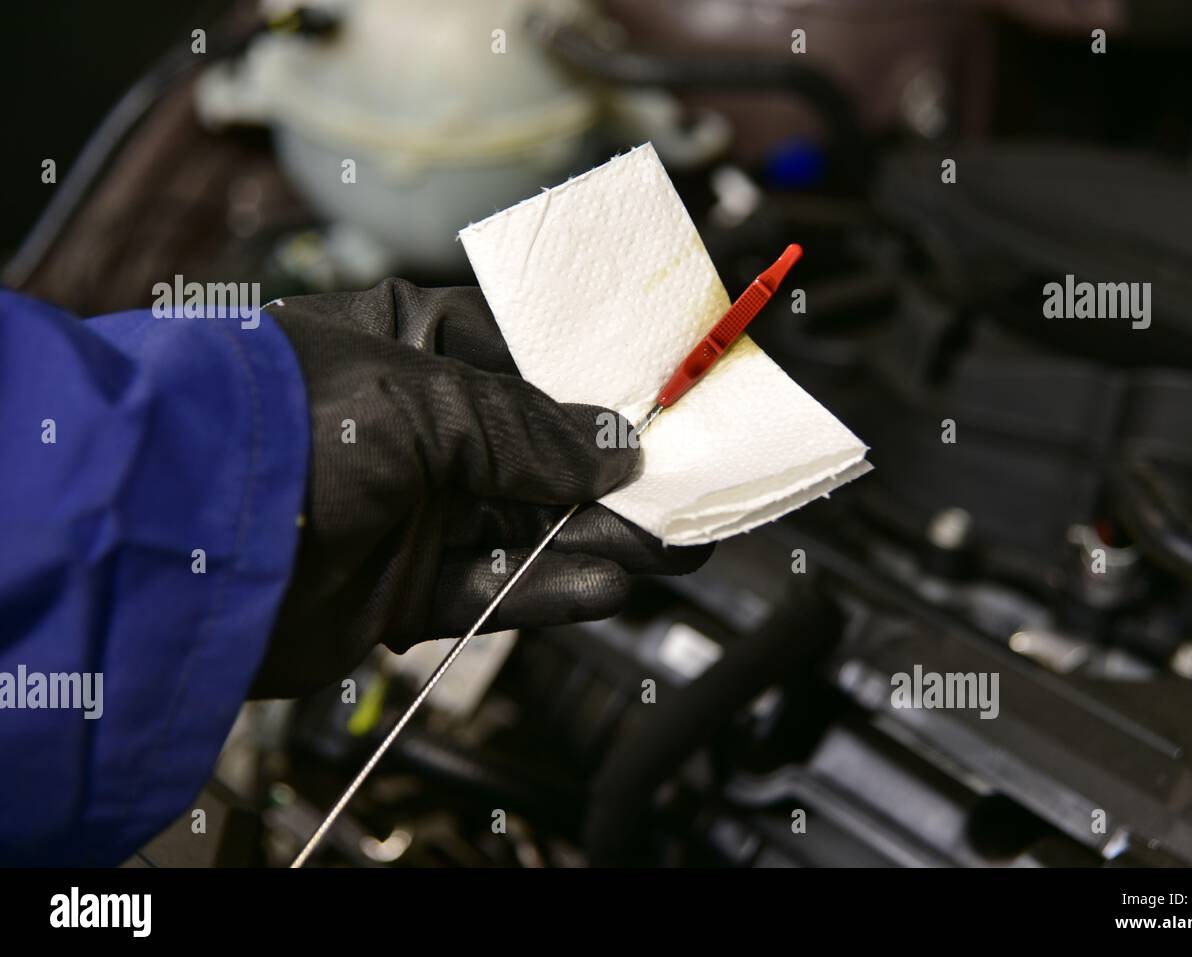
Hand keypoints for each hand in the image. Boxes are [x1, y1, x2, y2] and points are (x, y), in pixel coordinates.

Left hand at [253, 279, 709, 696]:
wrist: (180, 540)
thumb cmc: (293, 428)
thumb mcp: (428, 404)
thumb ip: (532, 432)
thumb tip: (621, 451)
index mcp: (412, 347)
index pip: (529, 358)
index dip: (600, 386)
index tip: (666, 407)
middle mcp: (414, 426)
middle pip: (538, 451)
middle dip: (614, 474)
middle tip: (689, 492)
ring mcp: (408, 510)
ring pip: (523, 524)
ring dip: (598, 536)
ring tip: (673, 547)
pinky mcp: (399, 587)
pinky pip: (490, 587)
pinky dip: (548, 587)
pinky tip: (608, 583)